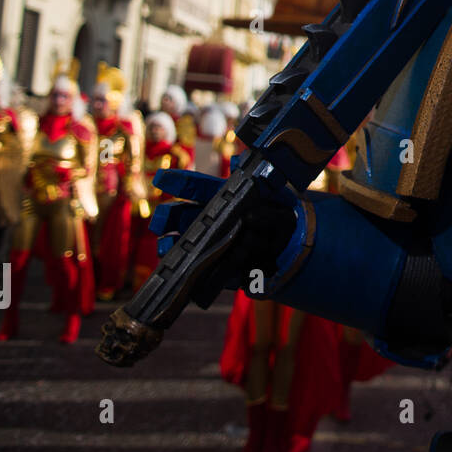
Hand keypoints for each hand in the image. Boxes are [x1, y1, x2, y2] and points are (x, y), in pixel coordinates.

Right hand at [149, 170, 296, 294]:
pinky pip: (199, 269)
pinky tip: (180, 271)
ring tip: (166, 246)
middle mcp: (212, 220)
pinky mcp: (216, 268)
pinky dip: (189, 271)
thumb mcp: (282, 209)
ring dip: (172, 244)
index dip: (180, 183)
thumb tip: (252, 219)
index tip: (162, 180)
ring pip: (183, 242)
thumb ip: (270, 211)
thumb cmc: (281, 219)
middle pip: (182, 215)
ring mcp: (211, 243)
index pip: (199, 188)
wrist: (290, 249)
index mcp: (226, 198)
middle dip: (167, 216)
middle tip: (161, 221)